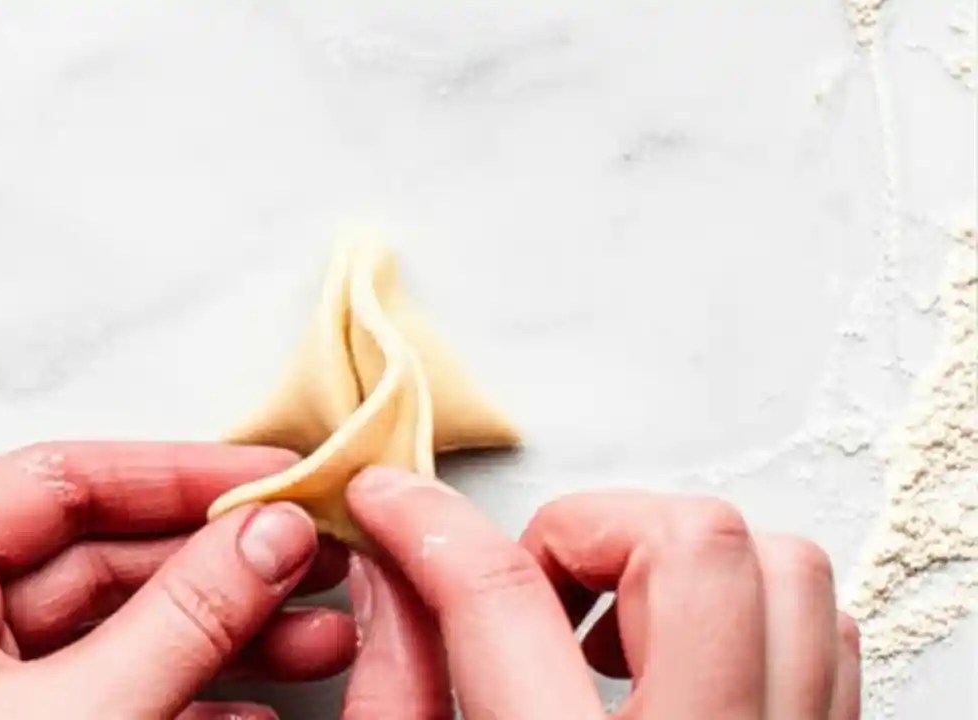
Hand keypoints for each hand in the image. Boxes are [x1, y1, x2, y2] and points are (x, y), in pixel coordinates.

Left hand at [0, 442, 356, 719]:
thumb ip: (187, 615)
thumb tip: (271, 533)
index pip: (53, 483)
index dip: (174, 474)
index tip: (270, 476)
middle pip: (96, 557)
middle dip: (217, 565)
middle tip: (309, 555)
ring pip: (117, 630)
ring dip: (224, 632)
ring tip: (321, 635)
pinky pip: (113, 695)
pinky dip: (192, 698)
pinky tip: (263, 707)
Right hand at [344, 468, 861, 718]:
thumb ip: (394, 695)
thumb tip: (393, 575)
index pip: (500, 600)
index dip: (425, 524)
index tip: (388, 500)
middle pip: (695, 548)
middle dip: (594, 531)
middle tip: (537, 588)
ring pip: (783, 570)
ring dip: (682, 563)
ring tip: (609, 624)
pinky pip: (820, 629)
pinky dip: (748, 609)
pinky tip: (674, 655)